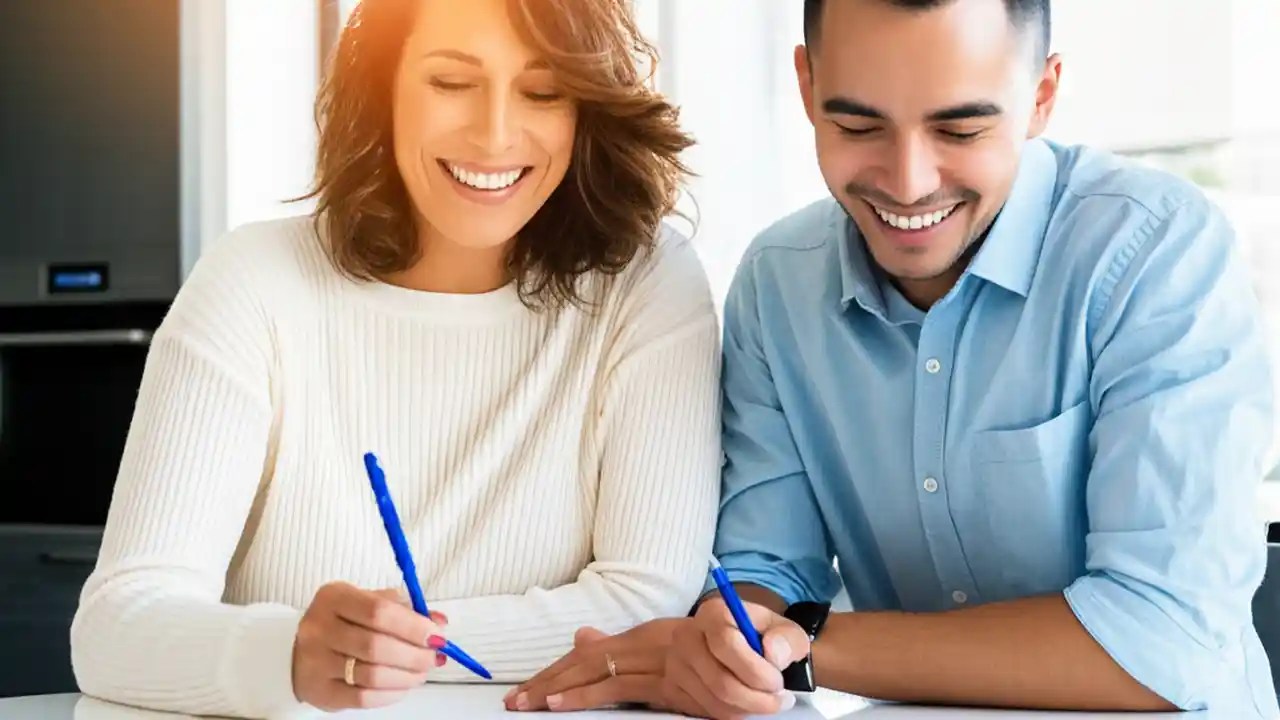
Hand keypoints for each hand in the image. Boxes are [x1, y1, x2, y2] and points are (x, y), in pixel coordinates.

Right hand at [291, 582, 448, 710]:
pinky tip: (402, 686)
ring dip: (406, 676)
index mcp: (334, 597)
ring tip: (421, 672)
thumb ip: (403, 609)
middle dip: (415, 654)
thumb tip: (439, 622)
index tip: (436, 635)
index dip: (413, 626)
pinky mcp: (320, 691)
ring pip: (372, 675)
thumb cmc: (341, 622)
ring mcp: (316, 662)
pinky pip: (363, 698)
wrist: (296, 650)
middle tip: (434, 657)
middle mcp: (319, 628)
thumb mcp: (366, 602)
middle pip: (377, 646)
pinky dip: (391, 694)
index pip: (379, 611)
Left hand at [507, 619, 712, 714]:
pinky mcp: (679, 692)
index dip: (559, 670)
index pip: (593, 653)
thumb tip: (581, 637)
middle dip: (551, 683)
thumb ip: (618, 643)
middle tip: (516, 700)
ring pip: (607, 680)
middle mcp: (653, 648)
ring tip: (535, 704)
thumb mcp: (668, 641)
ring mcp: (666, 671)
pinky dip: (594, 697)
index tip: (527, 686)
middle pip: (592, 664)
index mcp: (649, 637)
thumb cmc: (722, 644)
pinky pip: (630, 693)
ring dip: (568, 693)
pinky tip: (568, 704)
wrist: (771, 653)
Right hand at [665, 598, 807, 718]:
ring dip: (748, 708)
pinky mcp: (675, 689)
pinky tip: (747, 703)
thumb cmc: (755, 634)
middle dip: (757, 698)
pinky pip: (708, 711)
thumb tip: (775, 655)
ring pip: (716, 701)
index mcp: (713, 614)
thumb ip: (786, 637)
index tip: (778, 681)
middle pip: (721, 682)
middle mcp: (688, 638)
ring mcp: (677, 665)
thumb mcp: (779, 627)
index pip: (726, 644)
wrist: (721, 642)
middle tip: (779, 698)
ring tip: (767, 701)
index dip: (756, 670)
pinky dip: (734, 713)